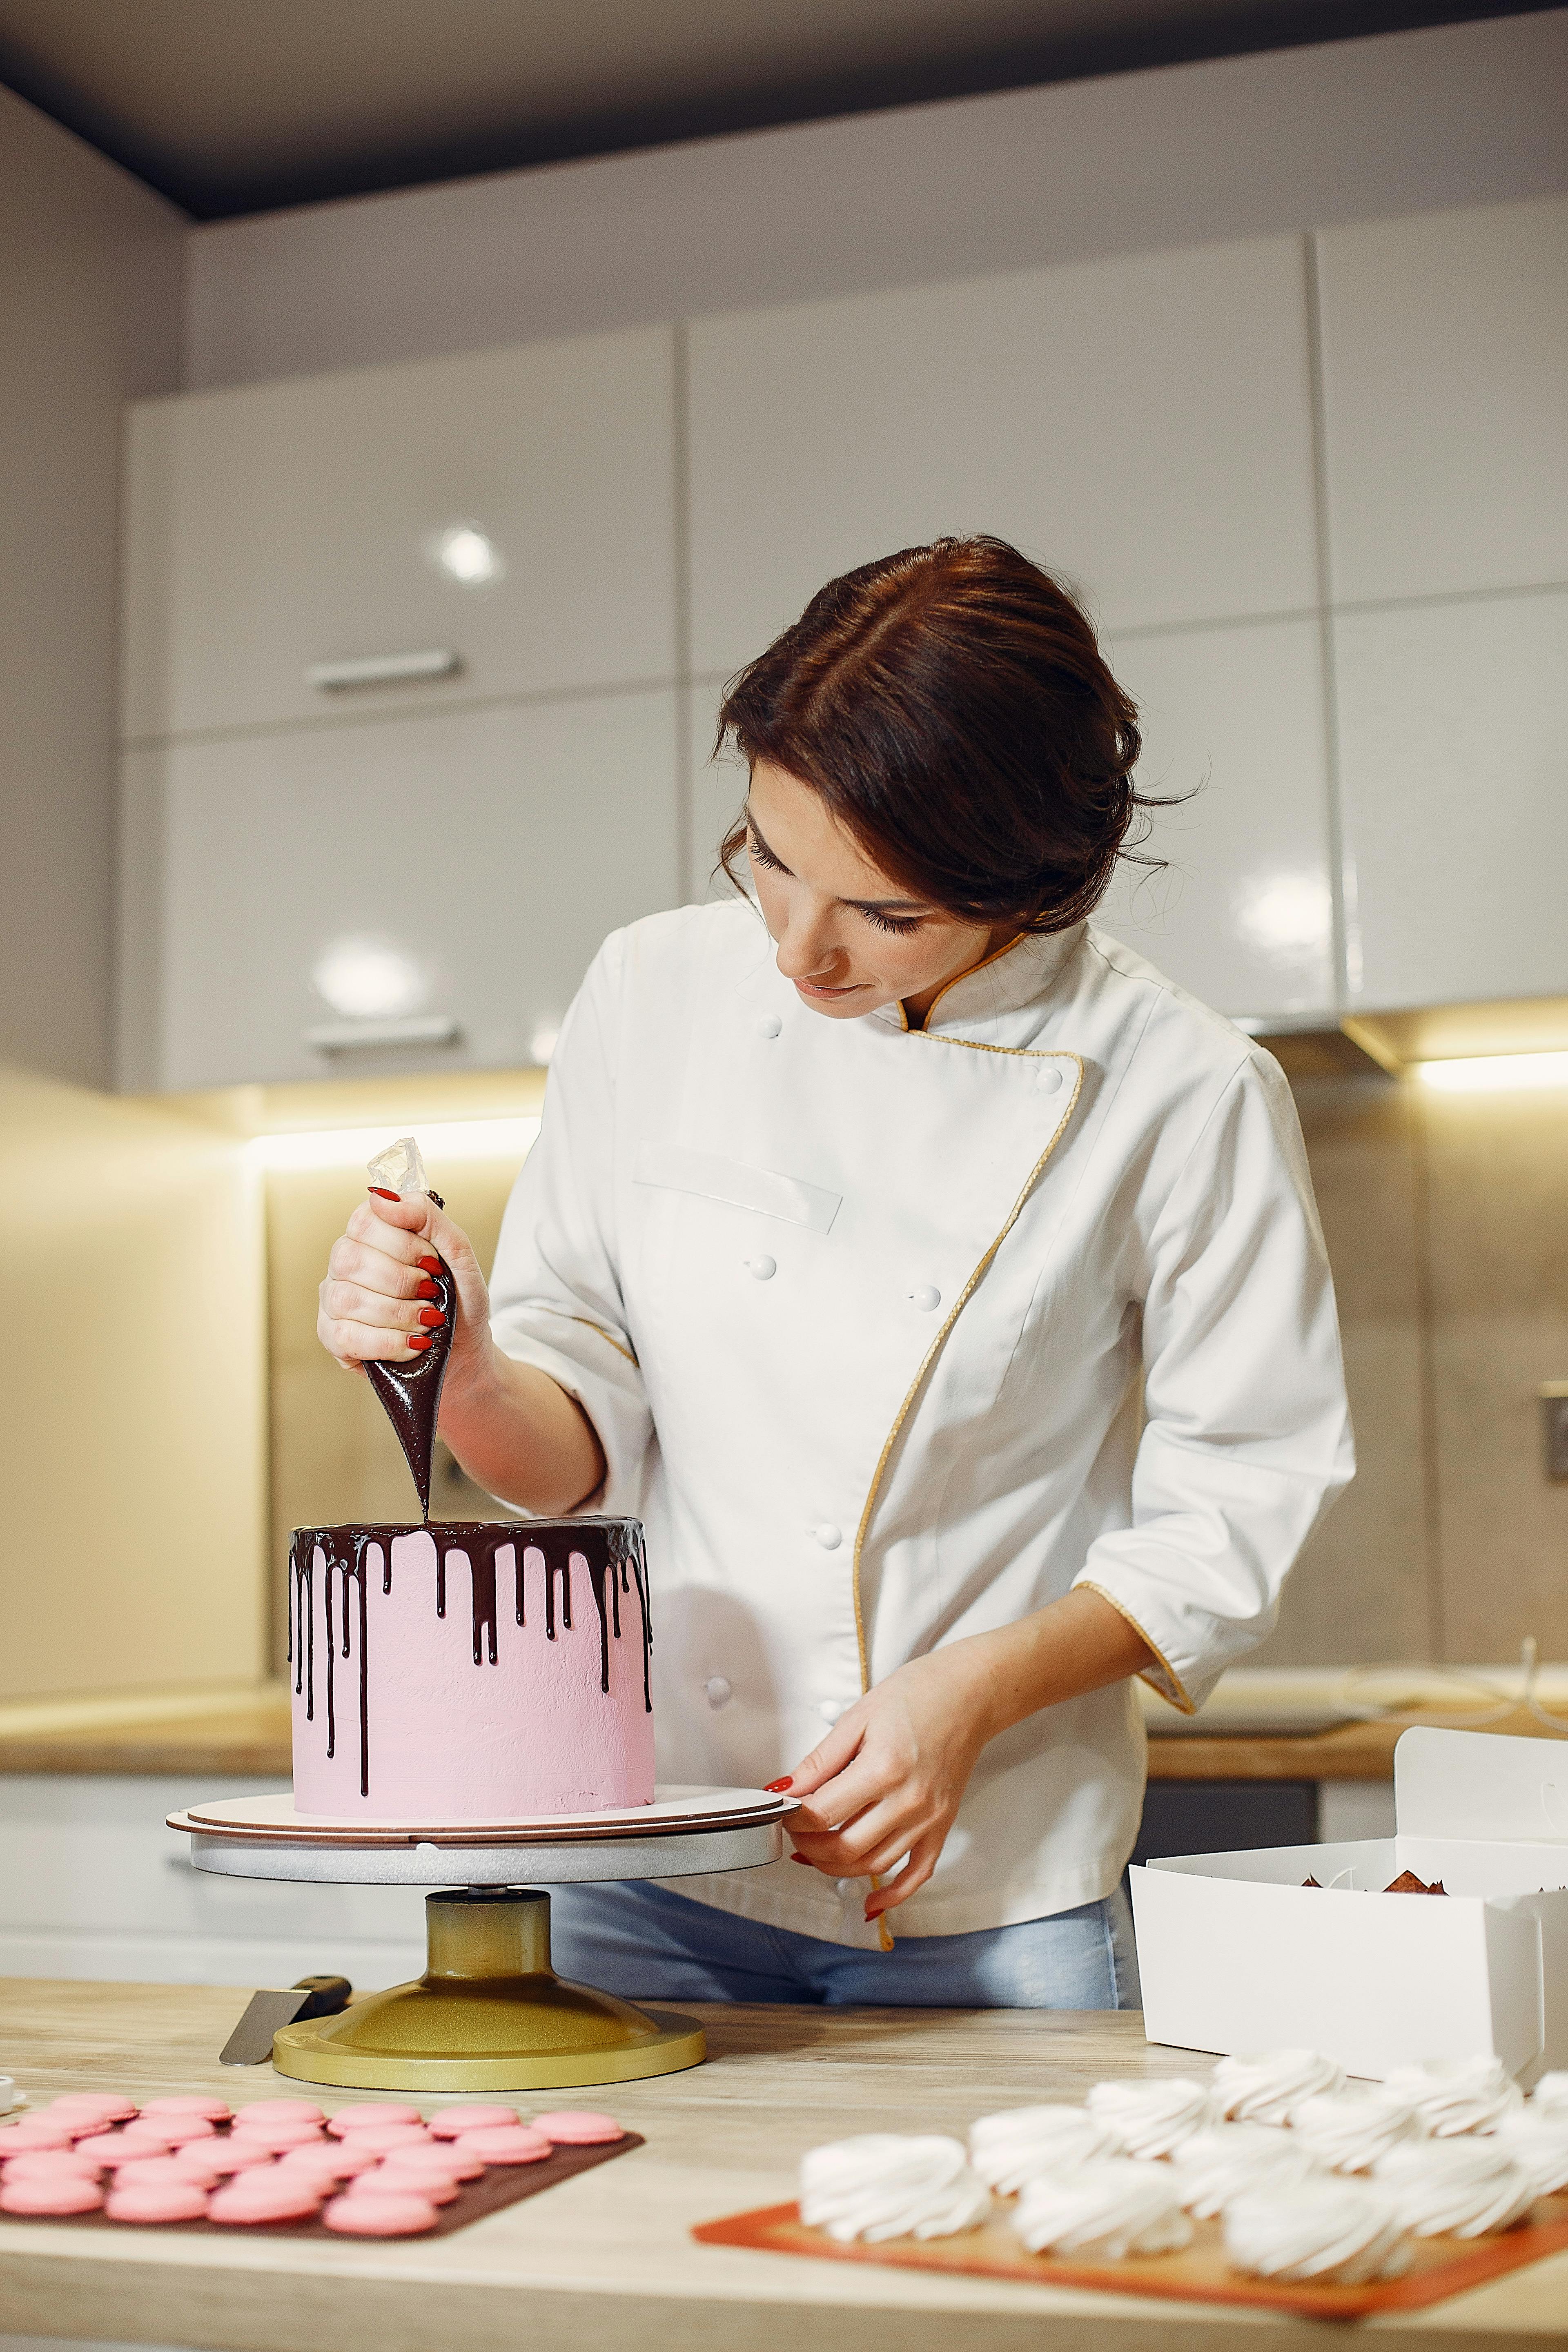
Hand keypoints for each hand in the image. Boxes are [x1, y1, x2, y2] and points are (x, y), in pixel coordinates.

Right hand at [317, 1190, 492, 1392]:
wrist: (465, 1352)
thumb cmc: (458, 1301)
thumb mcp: (457, 1254)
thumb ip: (426, 1216)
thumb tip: (380, 1197)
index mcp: (370, 1236)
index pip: (365, 1221)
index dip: (404, 1243)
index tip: (433, 1263)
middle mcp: (344, 1263)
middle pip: (350, 1258)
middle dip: (401, 1281)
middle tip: (431, 1292)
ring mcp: (333, 1300)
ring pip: (347, 1298)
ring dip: (399, 1314)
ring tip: (427, 1321)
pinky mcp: (332, 1338)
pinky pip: (346, 1336)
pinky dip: (389, 1342)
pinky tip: (413, 1344)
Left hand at [782, 1644, 1002, 1922]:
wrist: (970, 1694)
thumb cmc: (918, 1695)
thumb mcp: (858, 1718)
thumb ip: (820, 1760)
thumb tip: (786, 1789)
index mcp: (884, 1768)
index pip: (823, 1813)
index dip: (794, 1817)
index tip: (783, 1808)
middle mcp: (909, 1801)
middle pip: (845, 1847)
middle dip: (809, 1846)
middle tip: (794, 1831)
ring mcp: (929, 1818)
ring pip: (873, 1865)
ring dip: (836, 1867)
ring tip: (816, 1852)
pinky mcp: (942, 1825)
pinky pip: (917, 1873)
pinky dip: (893, 1894)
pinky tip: (870, 1901)